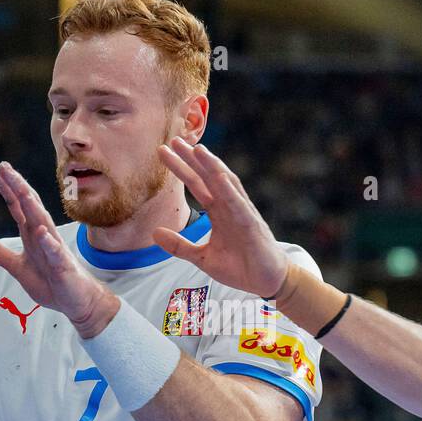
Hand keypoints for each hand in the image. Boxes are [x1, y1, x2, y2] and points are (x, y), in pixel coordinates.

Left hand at [0, 161, 117, 338]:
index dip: (5, 186)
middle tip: (2, 166)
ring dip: (32, 205)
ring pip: (42, 221)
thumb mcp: (18, 267)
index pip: (16, 204)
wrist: (76, 301)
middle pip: (29, 205)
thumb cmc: (51, 281)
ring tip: (20, 187)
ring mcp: (54, 248)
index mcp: (31, 233)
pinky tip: (41, 233)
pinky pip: (56, 252)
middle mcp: (43, 235)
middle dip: (16, 185)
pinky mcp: (63, 266)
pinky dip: (49, 242)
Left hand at [153, 138, 289, 297]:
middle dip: (191, 159)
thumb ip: (180, 246)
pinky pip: (239, 204)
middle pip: (208, 177)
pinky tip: (219, 176)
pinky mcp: (252, 224)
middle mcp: (229, 206)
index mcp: (218, 211)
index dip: (180, 168)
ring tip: (197, 149)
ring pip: (225, 183)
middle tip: (174, 139)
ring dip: (212, 166)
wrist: (267, 281)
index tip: (163, 152)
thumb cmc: (240, 267)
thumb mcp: (202, 258)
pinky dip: (229, 190)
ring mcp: (242, 212)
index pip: (196, 184)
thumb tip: (155, 233)